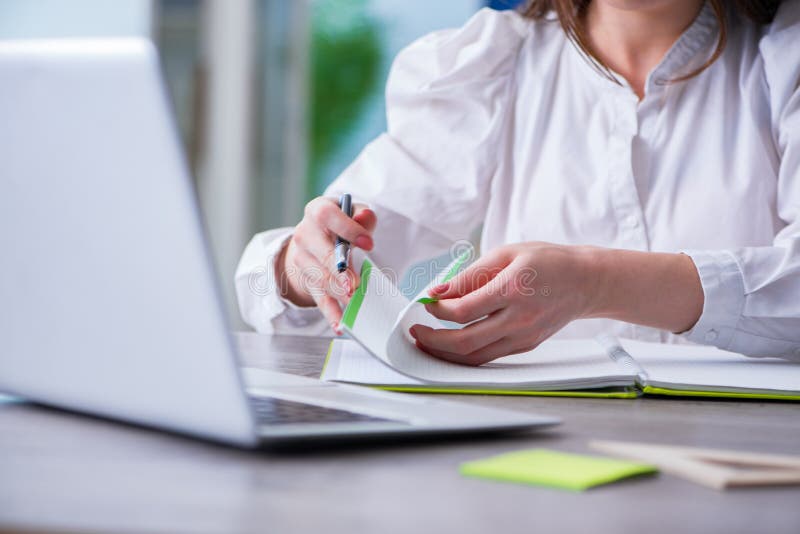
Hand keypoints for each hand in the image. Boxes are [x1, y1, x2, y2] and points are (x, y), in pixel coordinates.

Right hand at [277, 196, 376, 331]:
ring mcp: (302, 260)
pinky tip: (340, 324)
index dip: (347, 229)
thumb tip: (364, 217)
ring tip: (352, 299)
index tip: (368, 243)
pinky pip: (319, 299)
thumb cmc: (340, 224)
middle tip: (354, 282)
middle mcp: (305, 234)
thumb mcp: (353, 214)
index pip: (326, 216)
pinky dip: (330, 313)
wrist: (315, 238)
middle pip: (320, 252)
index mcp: (317, 211)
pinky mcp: (308, 281)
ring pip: (319, 278)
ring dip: (336, 291)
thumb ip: (363, 216)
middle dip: (338, 269)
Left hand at [410, 243, 597, 364]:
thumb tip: (438, 291)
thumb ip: (470, 275)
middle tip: (414, 331)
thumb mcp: (506, 254)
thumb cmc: (547, 261)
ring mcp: (524, 337)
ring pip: (475, 357)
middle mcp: (519, 319)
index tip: (426, 302)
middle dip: (433, 339)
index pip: (464, 310)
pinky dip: (465, 354)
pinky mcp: (526, 346)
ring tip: (426, 342)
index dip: (437, 310)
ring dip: (445, 353)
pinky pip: (489, 356)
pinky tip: (450, 345)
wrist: (586, 281)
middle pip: (465, 342)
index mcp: (513, 290)